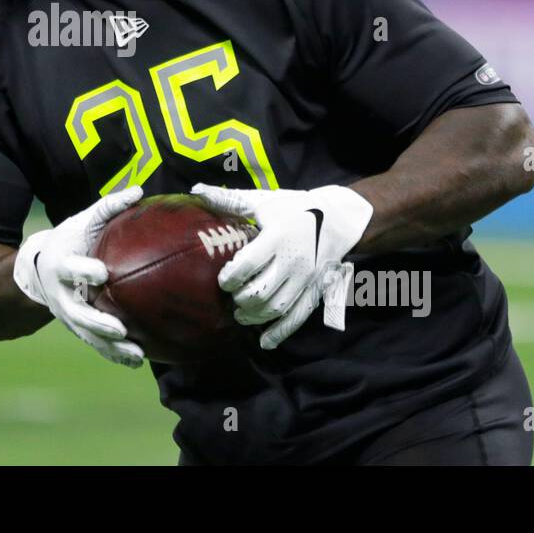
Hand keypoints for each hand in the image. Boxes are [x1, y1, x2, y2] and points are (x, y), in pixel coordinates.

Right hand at [13, 186, 145, 367]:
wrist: (41, 268)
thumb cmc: (69, 240)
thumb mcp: (83, 221)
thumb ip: (108, 207)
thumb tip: (138, 191)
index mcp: (61, 264)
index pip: (70, 269)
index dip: (83, 271)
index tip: (102, 273)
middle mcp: (61, 294)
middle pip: (77, 311)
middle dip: (97, 321)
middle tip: (119, 328)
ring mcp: (68, 315)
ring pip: (87, 334)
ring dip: (110, 346)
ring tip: (136, 352)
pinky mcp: (77, 328)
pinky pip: (95, 344)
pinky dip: (114, 354)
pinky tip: (136, 360)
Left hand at [191, 183, 373, 348]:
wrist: (337, 219)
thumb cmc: (294, 208)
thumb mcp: (264, 201)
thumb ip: (230, 200)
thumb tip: (196, 191)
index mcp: (278, 238)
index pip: (249, 264)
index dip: (231, 277)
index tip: (222, 279)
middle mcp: (293, 261)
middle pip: (261, 291)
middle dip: (240, 298)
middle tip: (231, 296)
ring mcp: (306, 279)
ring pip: (277, 307)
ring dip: (254, 316)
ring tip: (241, 314)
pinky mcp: (314, 291)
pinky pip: (297, 318)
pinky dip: (280, 333)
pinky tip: (265, 342)